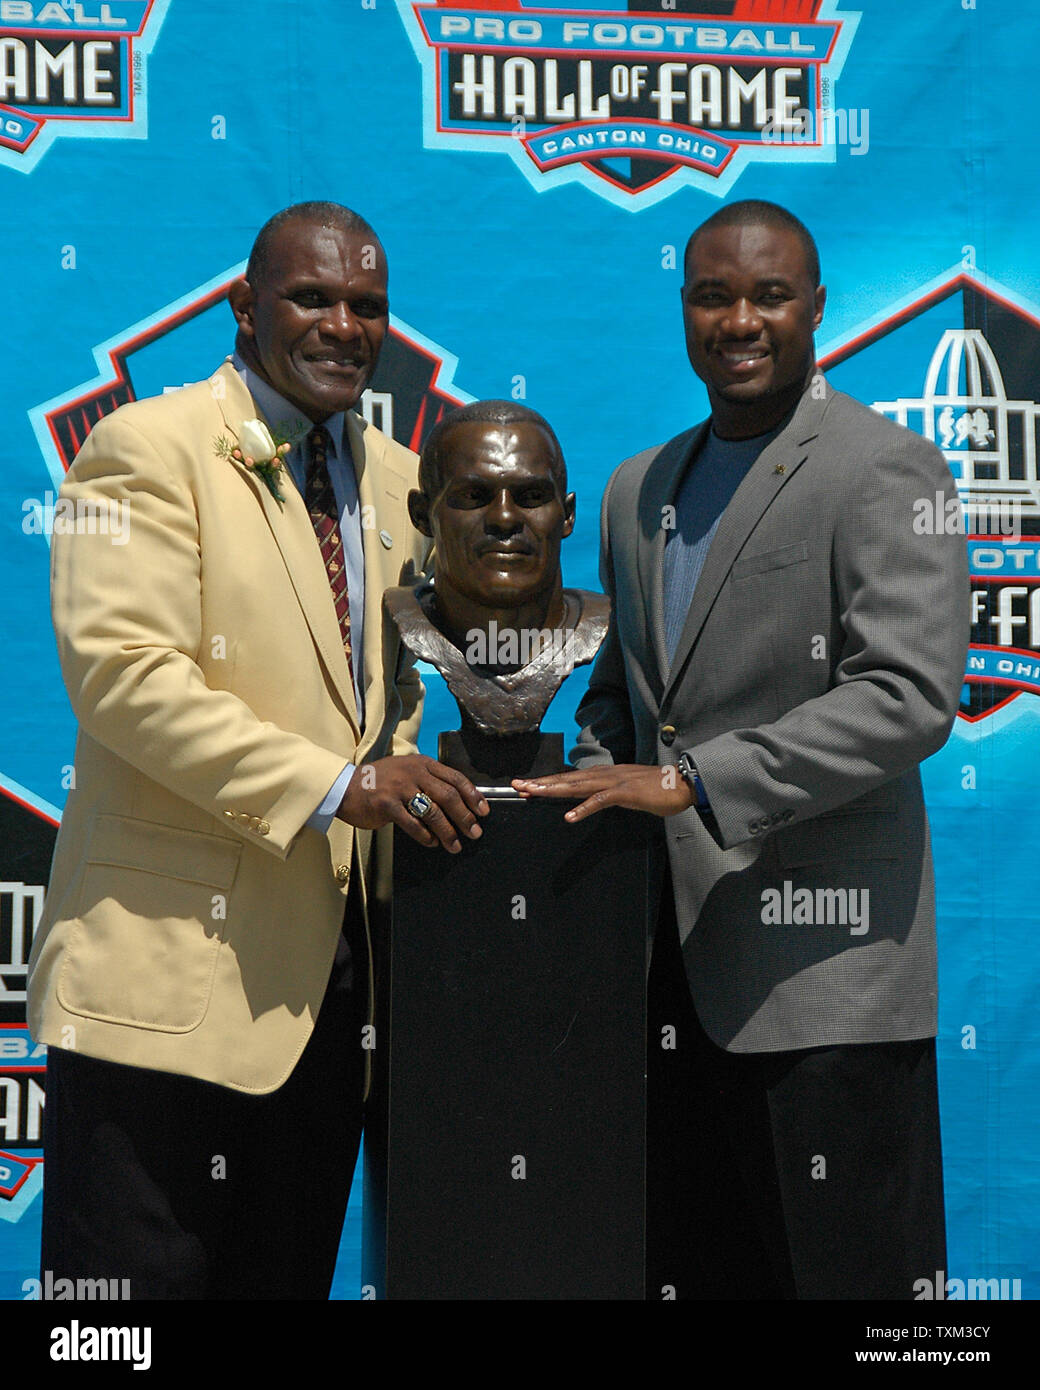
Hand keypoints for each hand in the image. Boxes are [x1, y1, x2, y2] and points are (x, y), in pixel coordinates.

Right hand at [337, 755, 488, 851]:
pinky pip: (412, 824)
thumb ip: (429, 782)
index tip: (483, 811)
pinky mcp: (387, 804)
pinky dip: (425, 836)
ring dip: (447, 831)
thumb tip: (458, 803)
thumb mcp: (407, 772)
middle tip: (475, 832)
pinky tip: (432, 842)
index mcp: (422, 763)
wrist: (346, 787)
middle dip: (465, 817)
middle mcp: (413, 772)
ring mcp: (399, 787)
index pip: (455, 778)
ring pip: (432, 812)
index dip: (473, 796)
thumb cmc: (381, 782)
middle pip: (448, 796)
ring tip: (455, 845)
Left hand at [512, 764, 693, 821]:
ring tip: (532, 793)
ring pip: (578, 786)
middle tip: (517, 786)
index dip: (550, 781)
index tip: (529, 786)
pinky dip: (584, 808)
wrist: (685, 783)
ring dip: (554, 789)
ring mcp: (616, 782)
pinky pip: (601, 801)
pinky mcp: (627, 792)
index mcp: (606, 775)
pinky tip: (569, 817)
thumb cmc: (661, 789)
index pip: (572, 778)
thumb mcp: (630, 790)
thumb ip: (613, 792)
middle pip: (568, 779)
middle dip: (542, 782)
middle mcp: (607, 774)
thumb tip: (598, 798)